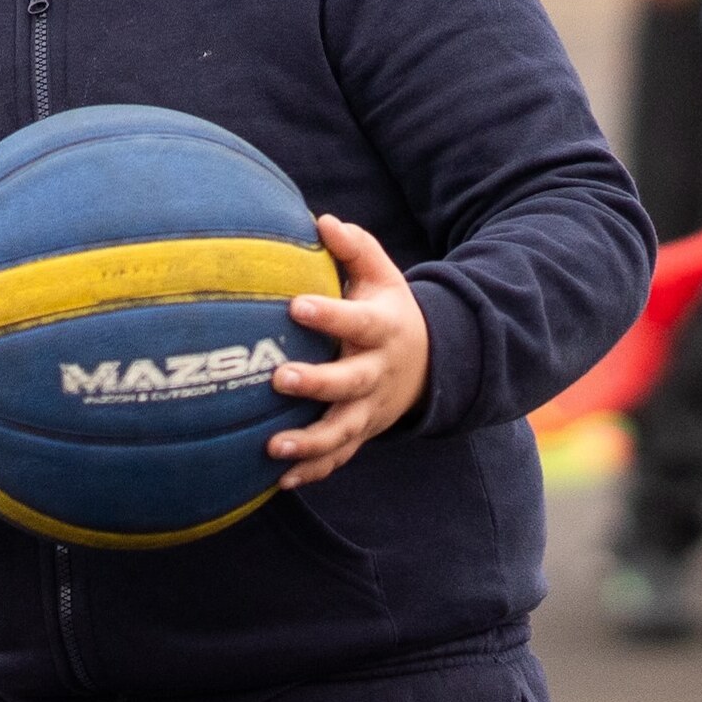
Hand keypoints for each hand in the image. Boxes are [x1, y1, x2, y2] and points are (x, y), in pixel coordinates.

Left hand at [269, 214, 431, 489]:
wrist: (429, 364)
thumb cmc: (386, 310)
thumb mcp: (381, 275)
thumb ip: (354, 248)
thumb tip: (321, 220)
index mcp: (381, 330)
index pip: (356, 322)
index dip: (328, 316)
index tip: (295, 305)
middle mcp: (376, 373)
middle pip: (349, 383)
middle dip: (316, 383)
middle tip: (279, 377)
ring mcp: (370, 410)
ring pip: (343, 431)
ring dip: (310, 442)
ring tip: (273, 447)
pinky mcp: (361, 434)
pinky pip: (338, 457)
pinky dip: (313, 471)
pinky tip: (279, 482)